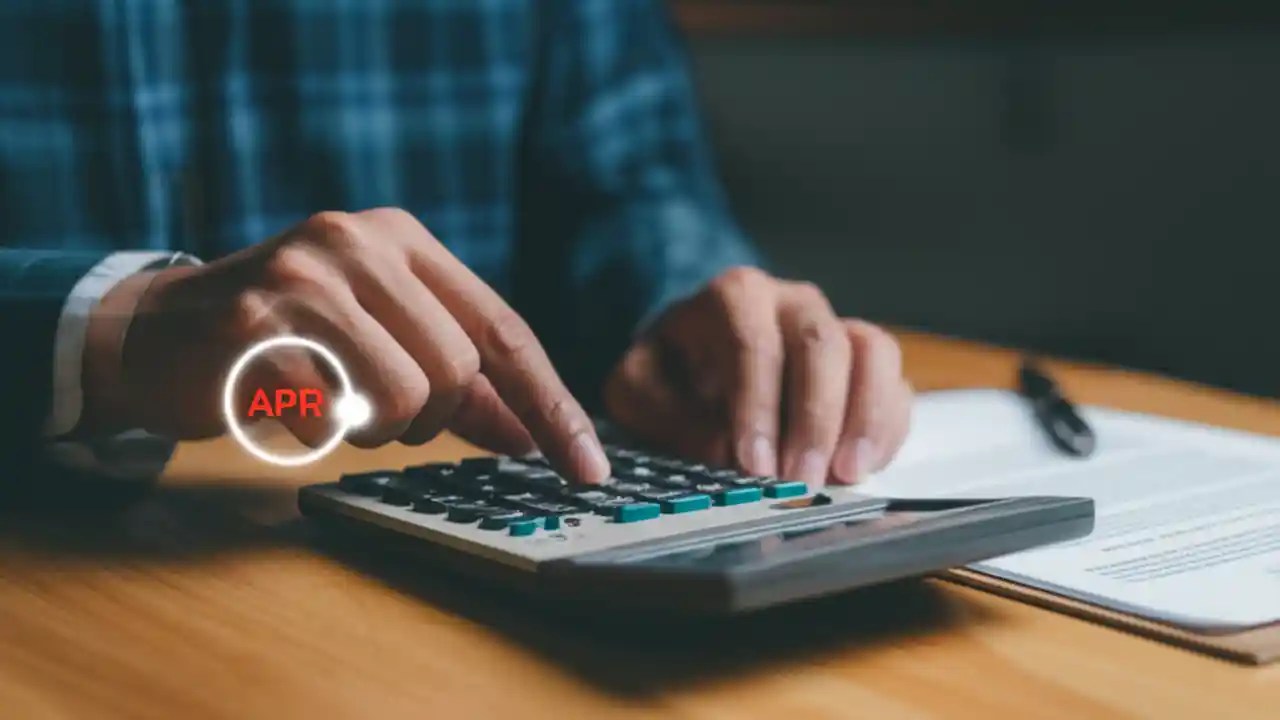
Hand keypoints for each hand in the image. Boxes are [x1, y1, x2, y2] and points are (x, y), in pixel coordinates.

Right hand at [82, 208, 610, 483]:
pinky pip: (334, 414)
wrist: (156, 332)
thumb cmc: (287, 340)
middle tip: (378, 412)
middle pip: (457, 372)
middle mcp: (359, 243)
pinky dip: (320, 430)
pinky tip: (285, 400)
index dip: (551, 407)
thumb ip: (459, 384)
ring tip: (329, 401)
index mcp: (402, 240)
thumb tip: (530, 434)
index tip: (588, 467)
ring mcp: (305, 276)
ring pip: (405, 396)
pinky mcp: (256, 322)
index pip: (505, 332)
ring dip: (374, 429)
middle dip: (428, 421)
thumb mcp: (381, 343)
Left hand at [604, 267, 911, 484]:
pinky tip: (862, 468)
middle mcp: (792, 303)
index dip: (757, 404)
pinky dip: (887, 429)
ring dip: (865, 418)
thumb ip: (665, 413)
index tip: (753, 463)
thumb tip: (721, 451)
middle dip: (815, 417)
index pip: (753, 341)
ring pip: (873, 353)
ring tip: (846, 474)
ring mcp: (836, 328)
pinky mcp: (865, 364)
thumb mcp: (640, 389)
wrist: (696, 361)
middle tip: (799, 479)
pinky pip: (895, 385)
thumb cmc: (670, 373)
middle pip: (821, 343)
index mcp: (734, 297)